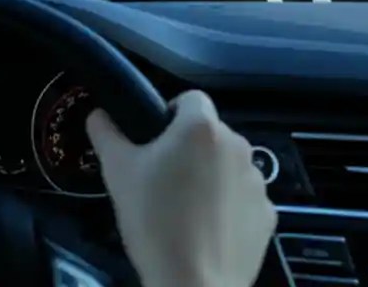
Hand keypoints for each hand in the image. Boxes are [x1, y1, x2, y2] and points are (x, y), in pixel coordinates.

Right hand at [86, 91, 275, 286]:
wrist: (193, 284)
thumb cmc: (153, 221)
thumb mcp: (118, 174)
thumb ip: (107, 135)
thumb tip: (98, 115)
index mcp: (201, 128)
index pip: (190, 98)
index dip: (170, 114)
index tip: (154, 143)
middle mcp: (238, 145)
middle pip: (211, 134)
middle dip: (190, 149)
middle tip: (163, 180)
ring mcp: (258, 181)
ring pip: (229, 166)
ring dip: (212, 177)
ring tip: (185, 210)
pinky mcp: (269, 213)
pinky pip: (244, 199)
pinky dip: (230, 207)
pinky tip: (208, 230)